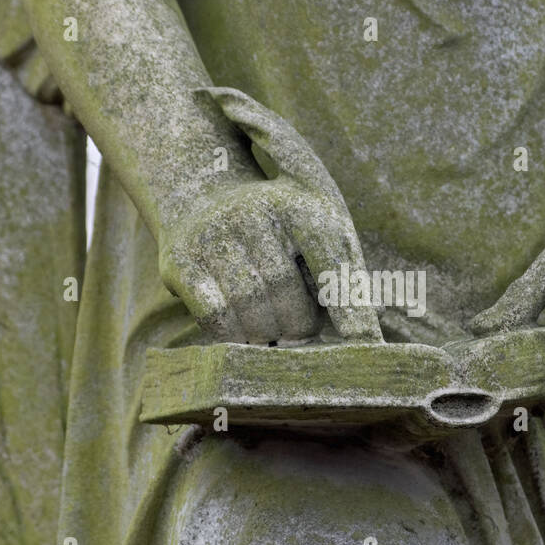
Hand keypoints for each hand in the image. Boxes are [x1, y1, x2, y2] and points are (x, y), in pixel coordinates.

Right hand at [158, 88, 382, 344]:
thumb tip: (366, 341)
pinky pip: (214, 316)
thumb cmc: (278, 233)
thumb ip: (343, 280)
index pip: (331, 263)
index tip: (365, 346)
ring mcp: (211, 233)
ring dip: (265, 333)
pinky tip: (242, 332)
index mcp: (298, 204)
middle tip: (296, 333)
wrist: (203, 198)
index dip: (349, 308)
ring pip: (247, 307)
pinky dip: (232, 335)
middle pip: (284, 291)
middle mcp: (251, 212)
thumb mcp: (316, 235)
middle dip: (297, 325)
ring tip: (270, 331)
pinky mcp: (179, 260)